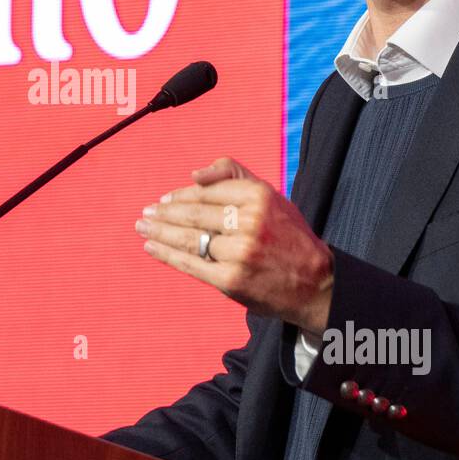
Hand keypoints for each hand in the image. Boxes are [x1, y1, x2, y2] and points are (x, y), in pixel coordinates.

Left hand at [134, 156, 334, 335]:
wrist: (315, 284)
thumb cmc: (288, 236)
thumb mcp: (271, 196)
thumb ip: (234, 175)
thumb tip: (194, 174)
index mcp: (259, 196)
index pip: (207, 192)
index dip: (181, 196)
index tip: (164, 200)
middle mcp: (249, 222)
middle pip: (194, 215)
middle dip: (165, 214)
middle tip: (147, 213)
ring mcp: (239, 253)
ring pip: (189, 238)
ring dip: (159, 232)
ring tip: (143, 227)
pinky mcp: (231, 280)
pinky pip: (191, 264)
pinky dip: (167, 254)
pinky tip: (152, 248)